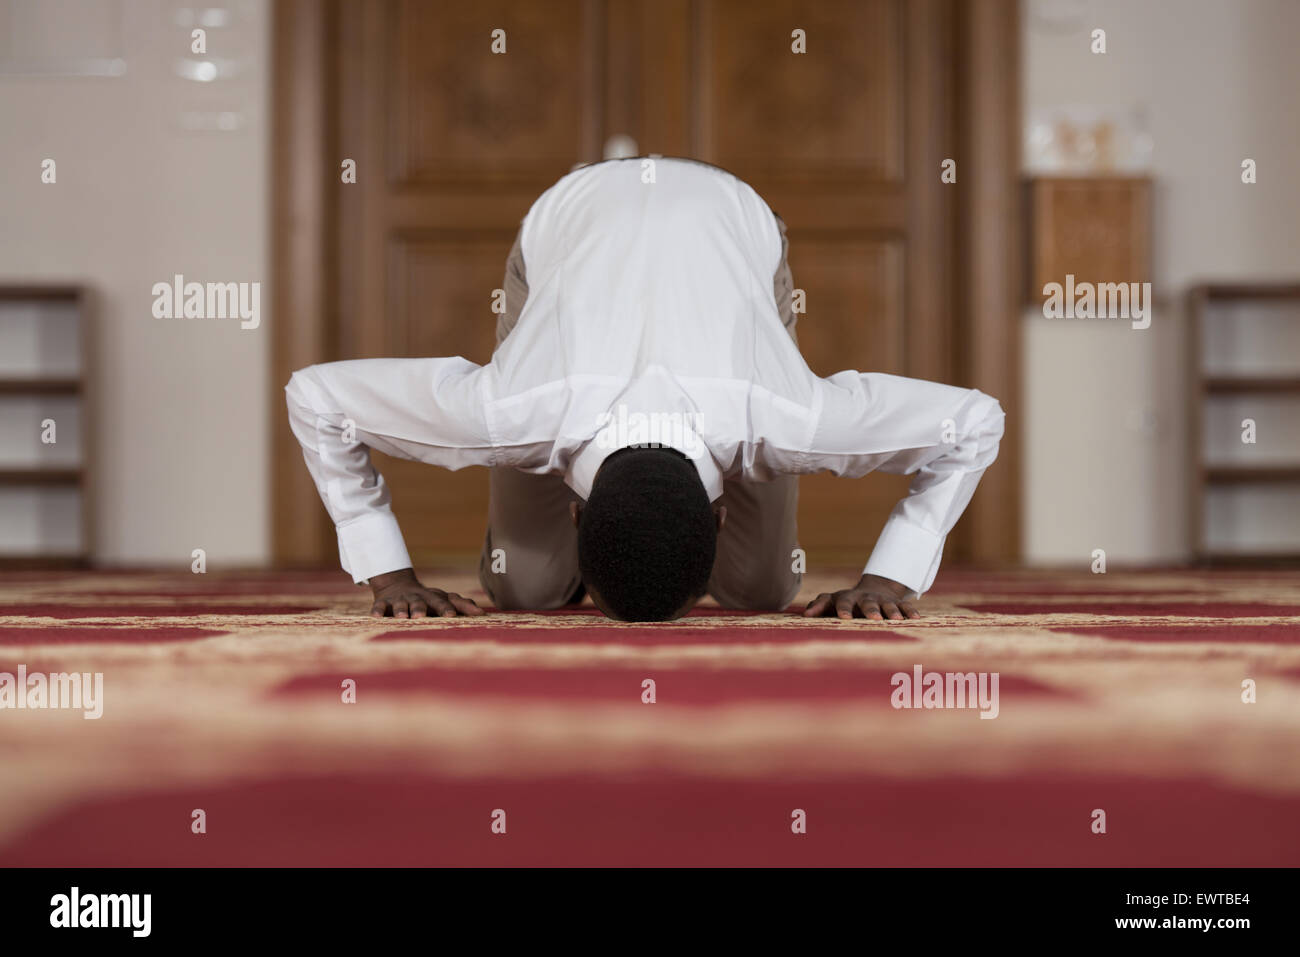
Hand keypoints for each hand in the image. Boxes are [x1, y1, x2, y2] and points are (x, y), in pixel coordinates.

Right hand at [368, 568, 483, 617]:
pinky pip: (380, 606)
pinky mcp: (384, 602)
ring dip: (400, 610)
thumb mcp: (443, 599)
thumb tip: (482, 612)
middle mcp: (417, 598)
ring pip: (400, 605)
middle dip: (421, 608)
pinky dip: (378, 610)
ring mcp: (400, 600)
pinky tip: (376, 616)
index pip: (442, 602)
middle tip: (421, 616)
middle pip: (421, 602)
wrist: (397, 585)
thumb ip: (462, 605)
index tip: (452, 616)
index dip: (447, 608)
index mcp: (433, 598)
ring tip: (400, 617)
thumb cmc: (427, 599)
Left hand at [803, 573, 919, 620]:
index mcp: (847, 598)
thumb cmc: (846, 602)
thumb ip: (819, 606)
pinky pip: (905, 606)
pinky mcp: (897, 603)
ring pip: (887, 604)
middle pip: (868, 603)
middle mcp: (865, 598)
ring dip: (892, 612)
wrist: (874, 589)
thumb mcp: (831, 602)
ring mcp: (882, 600)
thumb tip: (805, 613)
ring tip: (897, 620)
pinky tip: (917, 619)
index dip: (843, 609)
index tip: (843, 618)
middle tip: (874, 619)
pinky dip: (910, 612)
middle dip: (871, 610)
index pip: (843, 602)